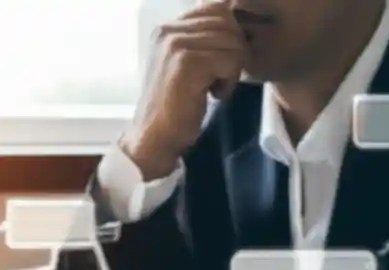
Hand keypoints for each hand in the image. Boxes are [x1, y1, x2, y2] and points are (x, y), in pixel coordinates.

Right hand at [123, 1, 250, 178]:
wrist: (154, 138)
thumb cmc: (175, 106)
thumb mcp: (185, 64)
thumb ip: (202, 40)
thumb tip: (233, 16)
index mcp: (166, 28)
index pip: (216, 9)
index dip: (230, 36)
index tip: (219, 64)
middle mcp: (167, 30)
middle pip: (228, 23)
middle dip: (234, 53)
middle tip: (219, 79)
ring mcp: (175, 45)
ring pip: (233, 42)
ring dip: (232, 70)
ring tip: (213, 88)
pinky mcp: (186, 62)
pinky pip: (230, 60)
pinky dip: (229, 82)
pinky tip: (213, 95)